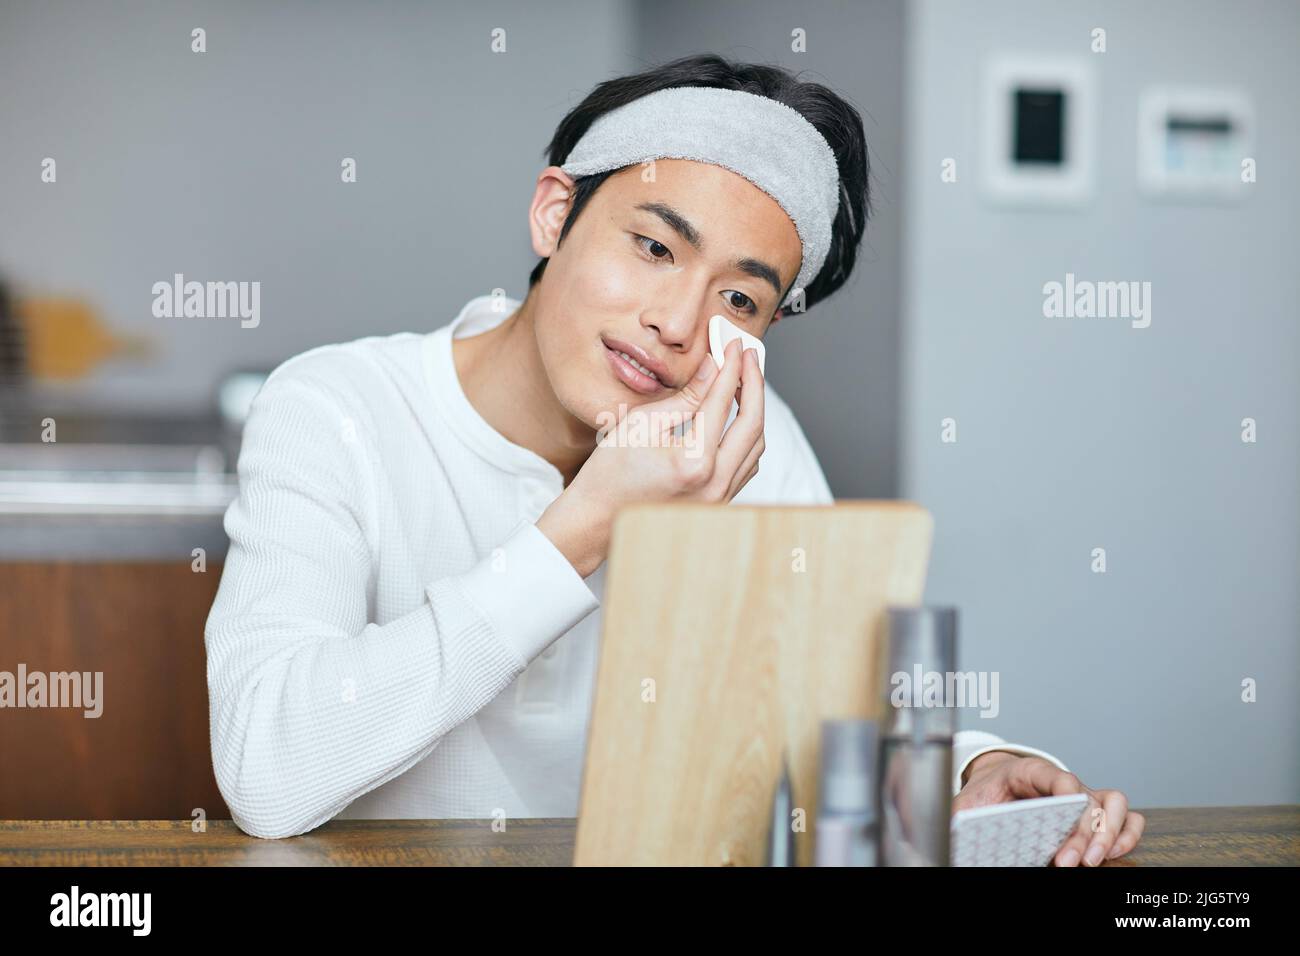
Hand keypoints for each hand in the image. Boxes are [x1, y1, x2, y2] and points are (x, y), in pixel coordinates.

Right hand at [537, 339, 764, 575]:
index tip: (734, 345)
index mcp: (693, 462)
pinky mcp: (718, 504)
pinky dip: (746, 436)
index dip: (730, 367)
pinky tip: (736, 416)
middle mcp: (714, 484)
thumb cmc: (610, 473)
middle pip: (753, 424)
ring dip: (754, 411)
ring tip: (743, 381)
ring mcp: (719, 499)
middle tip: (748, 356)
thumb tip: (713, 368)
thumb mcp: (641, 424)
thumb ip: (685, 397)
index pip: (722, 402)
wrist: (599, 519)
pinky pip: (746, 465)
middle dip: (754, 384)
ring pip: (755, 447)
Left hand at [952, 752, 1145, 865]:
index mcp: (1030, 771)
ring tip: (1092, 861)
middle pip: (1088, 800)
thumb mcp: (967, 802)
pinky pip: (1126, 817)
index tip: (1064, 825)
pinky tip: (1111, 854)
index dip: (1068, 798)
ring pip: (1114, 805)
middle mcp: (1064, 781)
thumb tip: (957, 831)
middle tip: (1070, 862)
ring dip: (1110, 834)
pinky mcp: (1094, 813)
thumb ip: (963, 814)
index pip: (1060, 778)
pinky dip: (1126, 835)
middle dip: (1083, 834)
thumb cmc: (986, 793)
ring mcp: (1083, 795)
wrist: (995, 784)